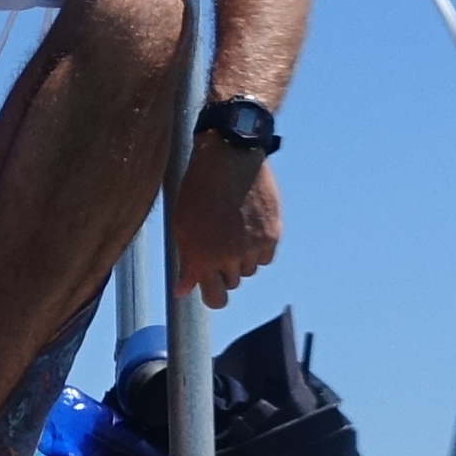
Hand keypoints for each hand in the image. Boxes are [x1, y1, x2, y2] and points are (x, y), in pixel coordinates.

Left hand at [179, 144, 284, 306]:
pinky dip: (258, 249)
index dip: (211, 294)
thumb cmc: (198, 189)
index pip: (214, 299)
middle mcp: (230, 256)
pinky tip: (248, 228)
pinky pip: (266, 258)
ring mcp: (253, 245)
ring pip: (249, 270)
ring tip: (231, 231)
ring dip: (241, 259)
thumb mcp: (182, 225)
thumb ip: (186, 262)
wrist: (228, 157)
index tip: (209, 285)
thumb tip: (182, 292)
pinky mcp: (272, 233)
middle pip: (232, 283)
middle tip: (217, 244)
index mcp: (203, 256)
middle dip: (223, 270)